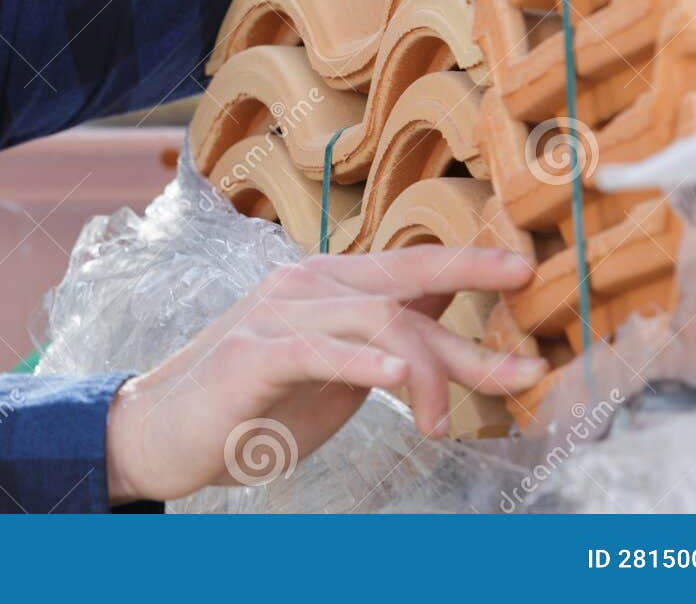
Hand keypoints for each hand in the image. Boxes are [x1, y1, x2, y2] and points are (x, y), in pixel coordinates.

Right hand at [103, 245, 545, 503]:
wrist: (166, 430)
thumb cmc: (255, 402)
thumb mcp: (336, 369)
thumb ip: (384, 335)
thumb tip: (447, 303)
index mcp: (330, 282)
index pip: (413, 267)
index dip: (471, 264)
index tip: (528, 271)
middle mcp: (306, 284)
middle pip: (406, 290)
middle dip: (472, 328)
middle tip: (526, 368)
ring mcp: (277, 313)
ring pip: (376, 320)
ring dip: (427, 372)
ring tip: (442, 422)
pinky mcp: (253, 353)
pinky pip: (318, 349)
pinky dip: (363, 361)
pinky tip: (396, 376)